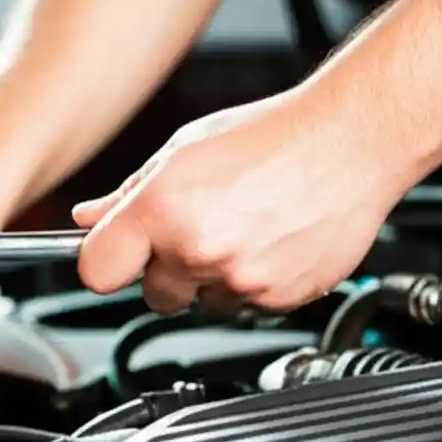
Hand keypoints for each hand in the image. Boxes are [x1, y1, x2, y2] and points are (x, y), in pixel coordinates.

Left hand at [70, 89, 412, 313]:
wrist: (352, 140)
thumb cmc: (273, 135)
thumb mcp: (184, 150)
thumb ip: (129, 194)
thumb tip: (90, 218)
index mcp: (162, 210)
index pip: (95, 272)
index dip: (102, 263)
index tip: (112, 255)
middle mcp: (198, 249)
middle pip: (151, 295)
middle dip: (165, 271)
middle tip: (195, 231)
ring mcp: (241, 279)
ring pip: (203, 303)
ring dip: (212, 278)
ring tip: (242, 227)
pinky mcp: (279, 298)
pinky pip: (247, 306)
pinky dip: (253, 283)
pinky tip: (269, 240)